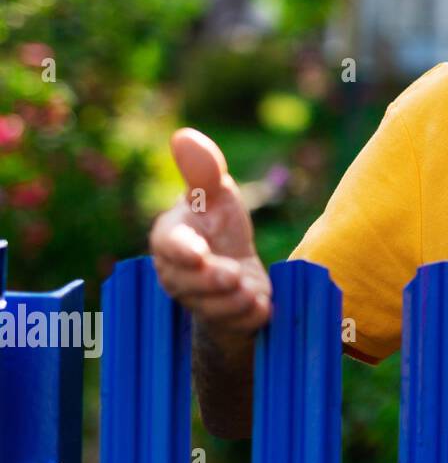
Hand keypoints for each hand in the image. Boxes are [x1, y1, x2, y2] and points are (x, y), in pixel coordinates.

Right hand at [148, 128, 271, 336]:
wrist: (238, 272)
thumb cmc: (219, 226)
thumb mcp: (216, 195)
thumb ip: (202, 171)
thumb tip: (183, 135)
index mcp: (171, 240)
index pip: (168, 246)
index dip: (182, 251)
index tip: (198, 254)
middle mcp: (178, 276)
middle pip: (186, 284)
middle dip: (211, 281)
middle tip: (233, 275)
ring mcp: (202, 303)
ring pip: (211, 309)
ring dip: (233, 301)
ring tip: (251, 291)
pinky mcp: (227, 323)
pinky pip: (236, 327)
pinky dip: (252, 318)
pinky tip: (265, 308)